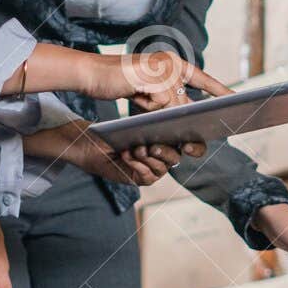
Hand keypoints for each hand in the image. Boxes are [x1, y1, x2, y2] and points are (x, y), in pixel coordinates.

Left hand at [21, 119, 202, 184]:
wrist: (91, 141)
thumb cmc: (115, 127)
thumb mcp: (139, 118)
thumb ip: (159, 116)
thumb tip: (175, 110)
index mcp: (170, 137)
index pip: (194, 141)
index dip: (196, 142)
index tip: (189, 137)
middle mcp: (165, 153)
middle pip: (180, 156)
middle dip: (169, 151)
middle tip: (156, 144)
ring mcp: (154, 167)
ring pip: (164, 166)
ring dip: (150, 157)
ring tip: (137, 147)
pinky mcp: (141, 177)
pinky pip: (149, 176)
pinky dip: (139, 166)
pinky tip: (129, 155)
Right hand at [82, 51, 229, 109]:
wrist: (92, 73)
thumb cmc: (120, 83)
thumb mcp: (149, 93)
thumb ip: (168, 101)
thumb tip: (187, 120)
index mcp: (173, 62)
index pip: (202, 79)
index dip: (219, 90)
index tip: (237, 100)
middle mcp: (172, 61)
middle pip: (185, 100)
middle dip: (178, 114)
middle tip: (162, 112)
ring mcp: (164, 67)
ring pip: (173, 104)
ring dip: (156, 109)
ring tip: (139, 92)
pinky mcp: (154, 76)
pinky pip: (160, 103)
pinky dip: (147, 104)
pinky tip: (134, 90)